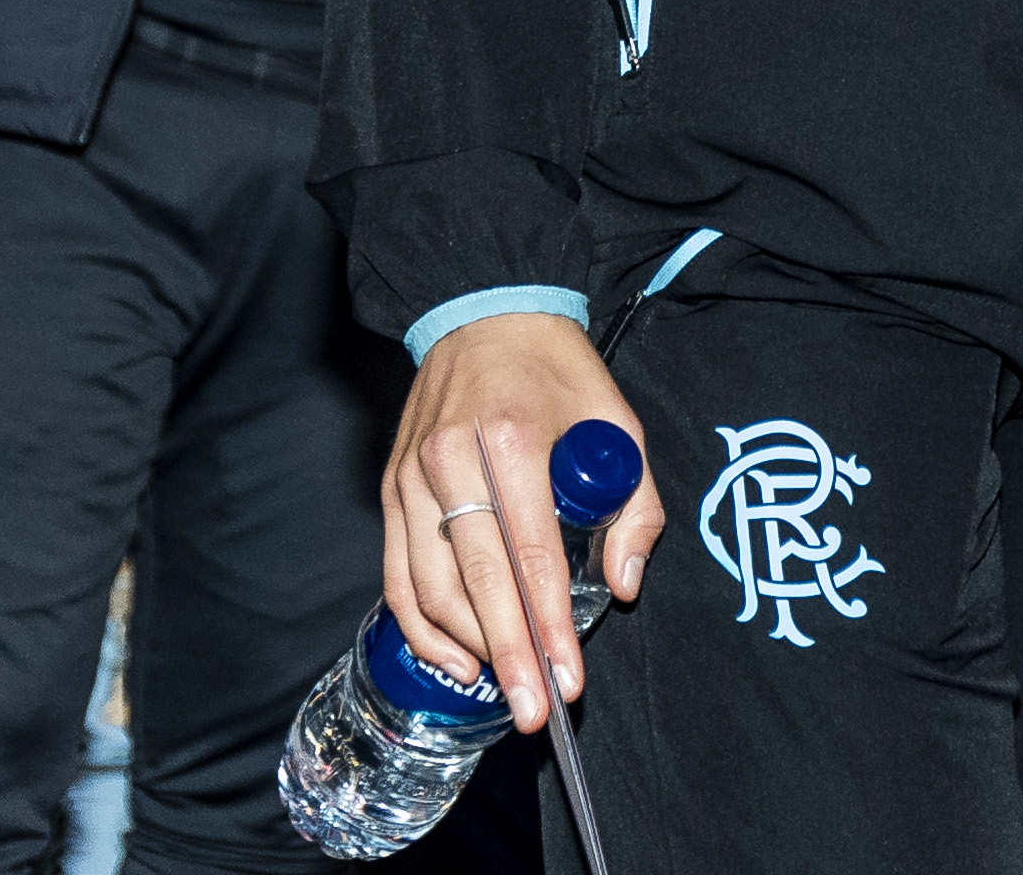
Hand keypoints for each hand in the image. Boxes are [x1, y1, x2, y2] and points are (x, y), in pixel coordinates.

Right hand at [382, 312, 662, 729]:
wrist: (485, 313)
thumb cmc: (556, 373)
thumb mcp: (617, 423)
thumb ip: (632, 506)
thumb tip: (621, 585)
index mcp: (511, 438)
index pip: (531, 554)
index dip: (550, 626)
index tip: (568, 679)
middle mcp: (451, 460)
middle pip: (476, 581)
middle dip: (508, 654)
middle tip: (534, 710)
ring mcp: (411, 477)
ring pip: (429, 588)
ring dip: (468, 647)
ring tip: (506, 683)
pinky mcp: (390, 490)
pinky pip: (397, 577)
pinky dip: (423, 628)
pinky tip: (457, 658)